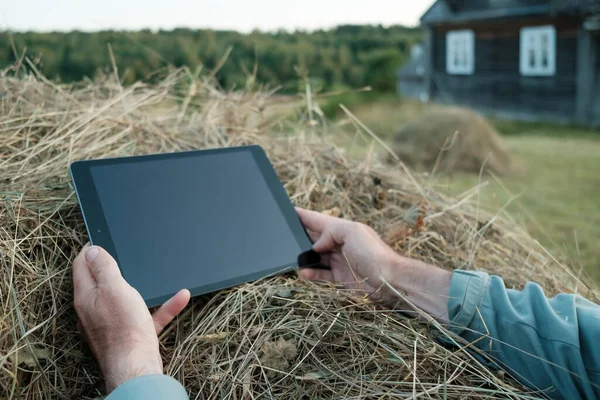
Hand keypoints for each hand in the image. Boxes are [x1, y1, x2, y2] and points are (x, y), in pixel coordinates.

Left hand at [72, 244, 190, 392]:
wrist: (136, 365)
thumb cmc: (123, 327)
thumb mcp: (113, 288)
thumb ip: (103, 268)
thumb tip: (92, 250)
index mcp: (87, 295)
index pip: (81, 265)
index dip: (90, 249)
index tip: (102, 238)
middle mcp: (95, 309)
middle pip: (102, 282)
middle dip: (115, 267)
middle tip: (127, 253)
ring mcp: (113, 323)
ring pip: (128, 298)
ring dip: (144, 286)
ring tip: (156, 274)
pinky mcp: (132, 334)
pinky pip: (149, 315)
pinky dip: (163, 306)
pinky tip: (181, 297)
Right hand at [296, 208, 451, 318]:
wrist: (389, 280)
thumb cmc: (373, 253)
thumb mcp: (352, 232)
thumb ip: (331, 232)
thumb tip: (316, 245)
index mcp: (342, 228)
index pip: (318, 219)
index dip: (303, 215)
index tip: (288, 211)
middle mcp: (339, 243)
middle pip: (314, 238)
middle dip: (300, 237)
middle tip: (282, 237)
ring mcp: (339, 260)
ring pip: (316, 256)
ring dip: (304, 257)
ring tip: (290, 257)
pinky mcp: (340, 276)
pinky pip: (322, 273)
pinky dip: (312, 273)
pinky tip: (303, 272)